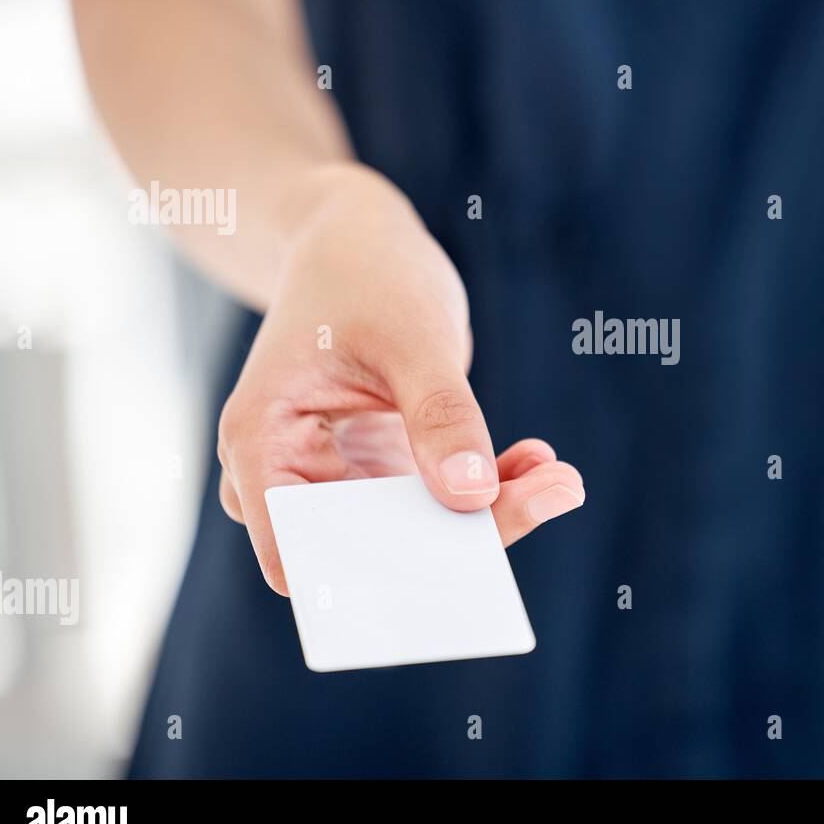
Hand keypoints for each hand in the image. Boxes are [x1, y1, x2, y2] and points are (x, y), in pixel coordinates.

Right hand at [216, 168, 583, 594]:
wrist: (359, 246)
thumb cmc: (365, 274)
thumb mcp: (409, 336)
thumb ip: (439, 414)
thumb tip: (473, 497)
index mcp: (262, 447)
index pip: (303, 555)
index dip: (372, 576)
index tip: (463, 563)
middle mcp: (293, 478)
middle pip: (373, 551)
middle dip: (463, 540)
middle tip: (552, 495)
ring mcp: (343, 480)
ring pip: (418, 535)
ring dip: (492, 514)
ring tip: (561, 479)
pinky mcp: (387, 472)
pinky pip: (442, 501)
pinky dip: (493, 487)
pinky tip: (537, 457)